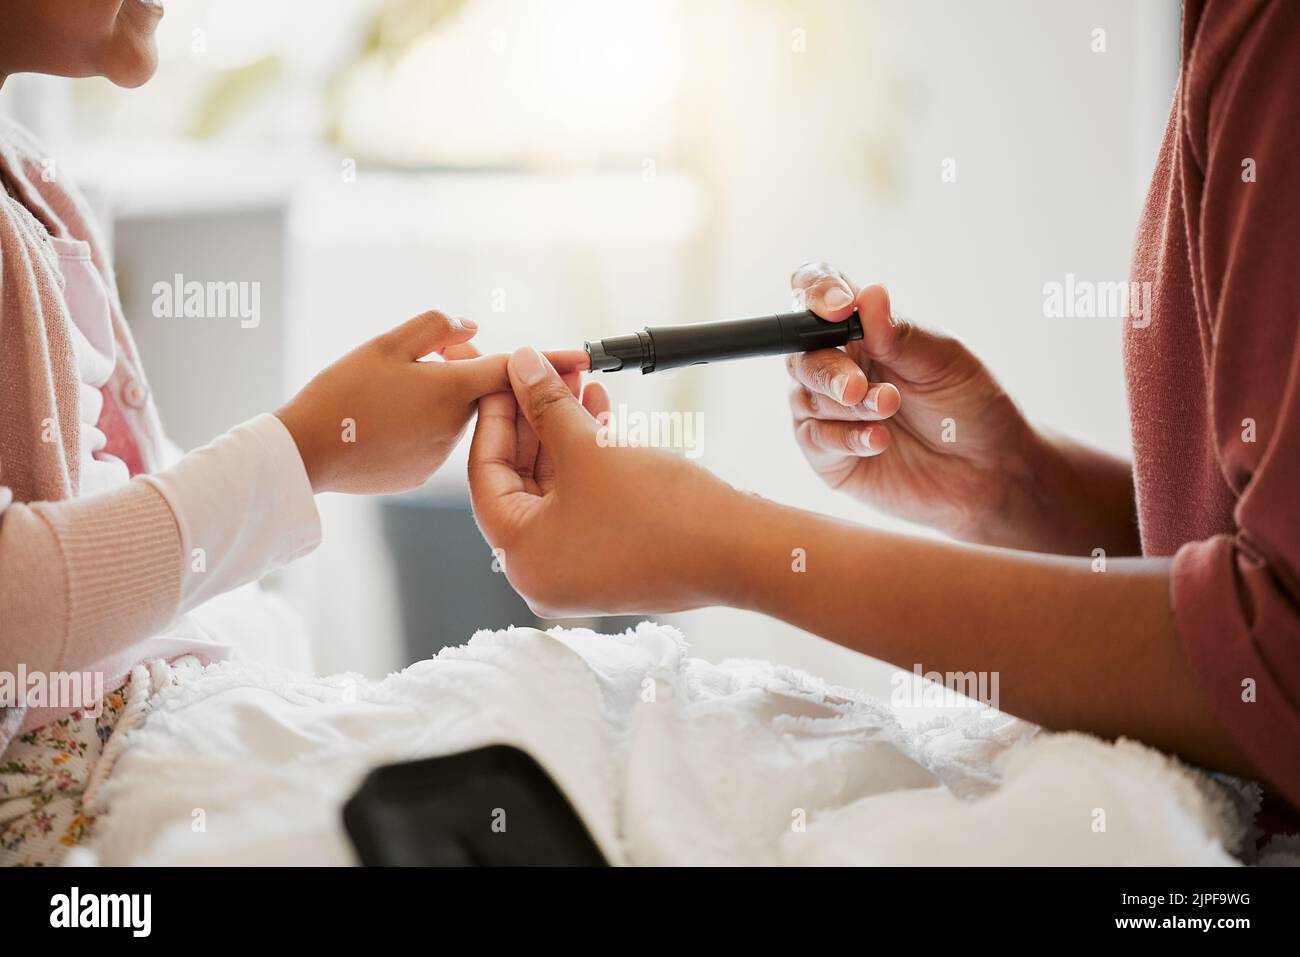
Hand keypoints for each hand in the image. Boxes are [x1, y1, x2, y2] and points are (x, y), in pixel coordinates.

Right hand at [276, 312, 585, 494]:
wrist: (304, 453)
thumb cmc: (341, 393)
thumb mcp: (386, 344)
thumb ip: (436, 328)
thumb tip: (473, 327)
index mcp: (453, 392)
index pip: (513, 372)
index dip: (551, 361)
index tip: (587, 356)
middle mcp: (458, 429)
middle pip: (483, 393)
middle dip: (474, 369)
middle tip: (446, 349)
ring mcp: (441, 456)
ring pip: (458, 417)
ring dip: (445, 396)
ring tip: (396, 383)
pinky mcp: (420, 473)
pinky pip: (435, 440)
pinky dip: (422, 423)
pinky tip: (385, 415)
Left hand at [468, 347, 743, 617]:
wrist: (736, 551)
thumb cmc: (657, 510)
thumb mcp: (589, 447)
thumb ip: (545, 403)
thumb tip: (520, 364)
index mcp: (520, 558)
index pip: (487, 475)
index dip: (496, 416)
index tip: (506, 374)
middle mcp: (542, 572)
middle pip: (522, 480)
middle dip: (536, 419)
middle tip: (544, 371)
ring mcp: (579, 570)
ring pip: (558, 487)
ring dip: (566, 432)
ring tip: (579, 380)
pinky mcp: (612, 560)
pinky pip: (586, 501)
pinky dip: (590, 459)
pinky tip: (602, 411)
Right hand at [787, 262, 1038, 541]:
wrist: (989, 472)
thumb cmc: (969, 408)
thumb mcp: (943, 363)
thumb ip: (898, 335)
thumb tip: (868, 294)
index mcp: (862, 332)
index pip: (817, 293)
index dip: (816, 292)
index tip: (841, 308)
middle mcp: (839, 367)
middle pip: (802, 353)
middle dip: (830, 369)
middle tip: (860, 387)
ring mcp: (830, 412)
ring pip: (806, 397)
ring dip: (848, 406)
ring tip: (889, 410)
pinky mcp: (829, 455)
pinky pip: (815, 439)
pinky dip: (846, 438)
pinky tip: (879, 441)